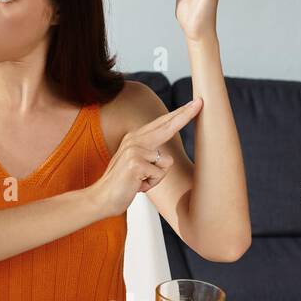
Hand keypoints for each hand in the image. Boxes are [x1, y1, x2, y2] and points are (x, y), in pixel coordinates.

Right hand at [89, 98, 201, 218]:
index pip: (161, 123)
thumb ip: (148, 154)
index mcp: (134, 137)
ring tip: (139, 181)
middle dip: (185, 114)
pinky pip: (159, 175)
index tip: (196, 103)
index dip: (179, 113)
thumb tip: (166, 157)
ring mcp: (134, 150)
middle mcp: (134, 139)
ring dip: (156, 178)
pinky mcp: (136, 163)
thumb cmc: (123, 184)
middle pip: (167, 126)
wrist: (102, 198)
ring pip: (166, 162)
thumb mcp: (136, 164)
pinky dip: (151, 185)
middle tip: (199, 102)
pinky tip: (136, 185)